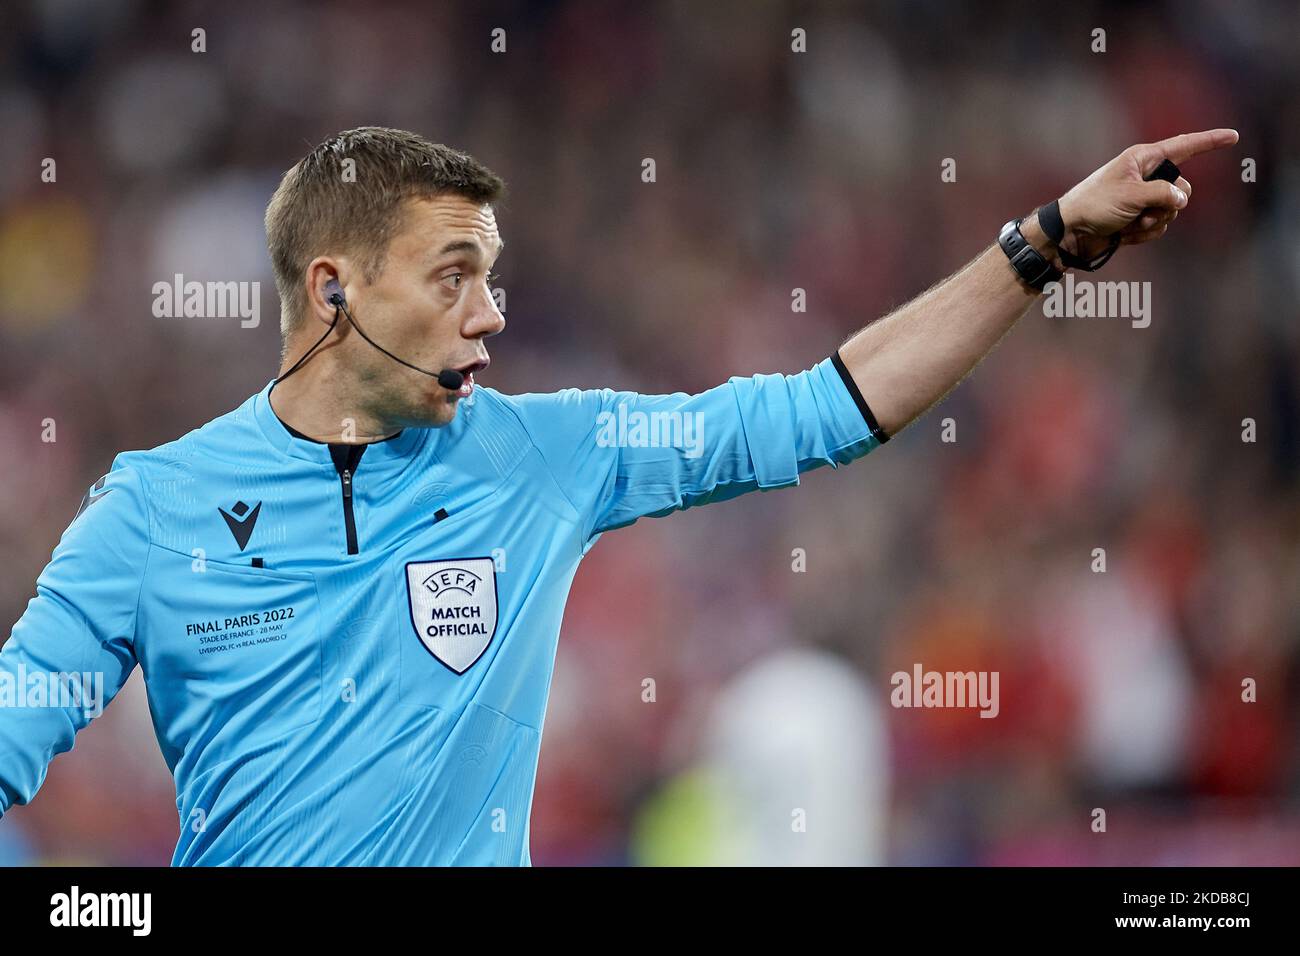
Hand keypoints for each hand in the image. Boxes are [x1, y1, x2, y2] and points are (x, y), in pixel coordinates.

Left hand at [1055, 128, 1237, 261]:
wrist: (1071, 232)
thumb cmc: (1095, 205)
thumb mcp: (1131, 195)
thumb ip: (1163, 194)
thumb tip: (1182, 199)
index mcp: (1144, 159)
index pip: (1184, 146)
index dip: (1209, 141)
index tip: (1233, 137)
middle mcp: (1146, 176)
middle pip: (1182, 189)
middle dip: (1169, 204)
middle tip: (1144, 211)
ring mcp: (1143, 199)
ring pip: (1171, 211)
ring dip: (1153, 222)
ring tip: (1129, 223)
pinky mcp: (1138, 218)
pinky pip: (1158, 227)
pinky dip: (1144, 234)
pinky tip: (1124, 234)